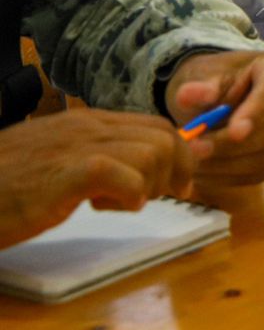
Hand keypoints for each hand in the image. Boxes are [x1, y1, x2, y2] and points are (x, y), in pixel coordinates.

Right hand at [0, 108, 196, 248]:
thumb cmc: (6, 185)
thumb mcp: (59, 163)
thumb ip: (100, 159)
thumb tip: (148, 171)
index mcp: (87, 122)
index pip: (155, 125)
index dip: (178, 154)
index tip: (179, 182)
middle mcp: (88, 126)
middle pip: (163, 136)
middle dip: (174, 170)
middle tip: (155, 197)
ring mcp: (78, 146)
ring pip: (152, 153)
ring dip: (148, 185)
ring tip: (115, 203)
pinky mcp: (69, 172)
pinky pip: (125, 176)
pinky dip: (130, 195)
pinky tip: (104, 207)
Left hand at [164, 50, 263, 186]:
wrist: (225, 98)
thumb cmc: (219, 82)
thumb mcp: (206, 75)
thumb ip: (199, 86)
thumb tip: (187, 96)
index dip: (258, 111)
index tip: (235, 131)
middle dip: (233, 143)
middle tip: (196, 149)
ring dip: (228, 164)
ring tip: (192, 162)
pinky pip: (261, 173)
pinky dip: (230, 177)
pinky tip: (203, 173)